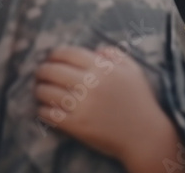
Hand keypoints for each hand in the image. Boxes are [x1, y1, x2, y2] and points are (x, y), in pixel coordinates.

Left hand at [35, 45, 176, 168]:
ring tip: (40, 90)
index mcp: (102, 68)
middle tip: (40, 74)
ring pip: (47, 92)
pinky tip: (44, 109)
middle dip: (42, 71)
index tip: (50, 58)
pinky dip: (43, 110)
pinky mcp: (76, 125)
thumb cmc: (140, 101)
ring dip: (39, 90)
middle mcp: (90, 84)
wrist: (145, 135)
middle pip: (53, 71)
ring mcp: (82, 105)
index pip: (68, 54)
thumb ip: (116, 54)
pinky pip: (50, 114)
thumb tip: (96, 50)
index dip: (54, 54)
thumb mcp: (133, 70)